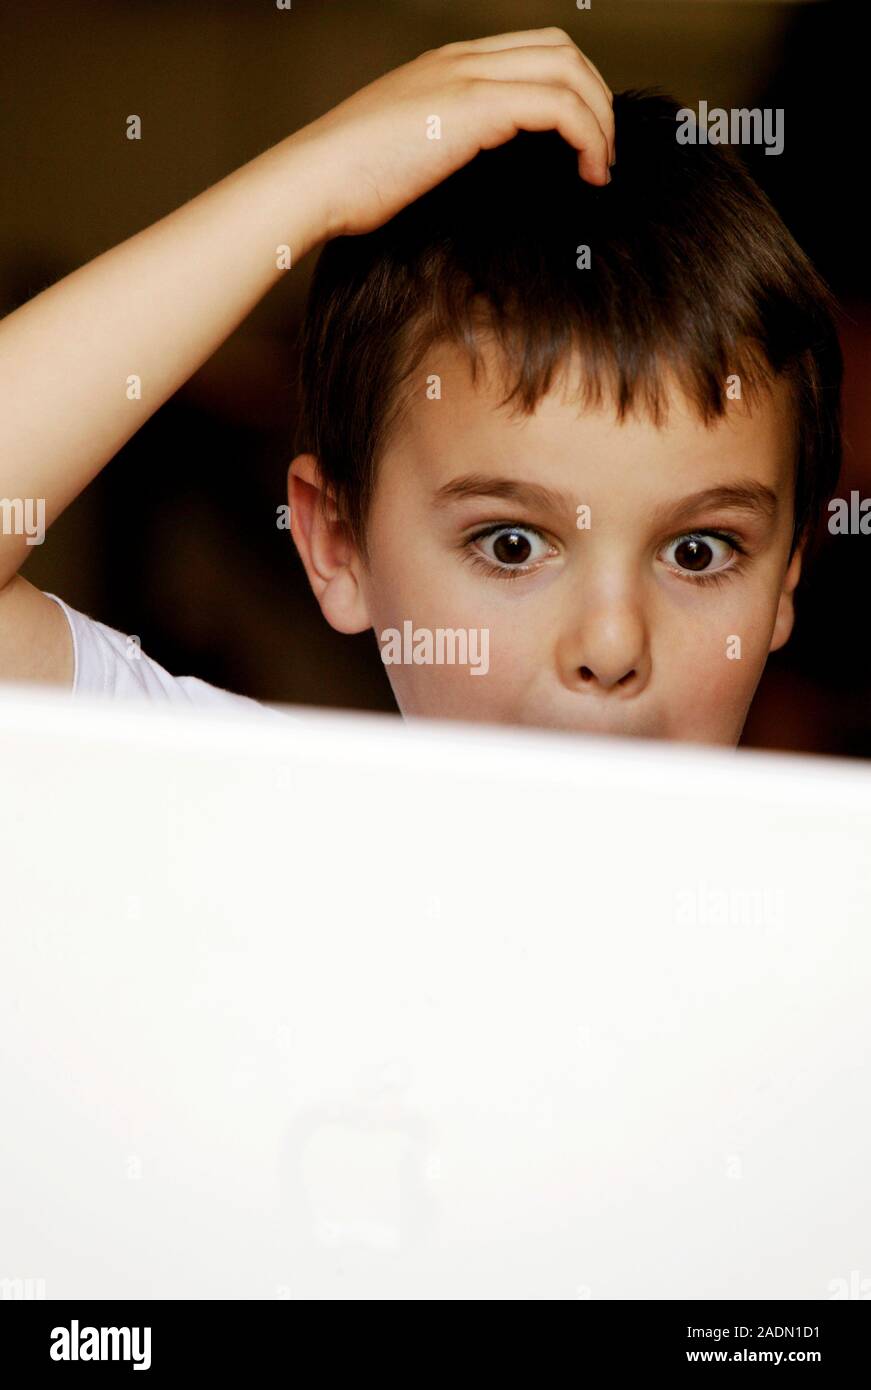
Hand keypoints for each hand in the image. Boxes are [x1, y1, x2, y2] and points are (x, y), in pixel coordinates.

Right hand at [303, 26, 613, 238]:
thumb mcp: (402, 152)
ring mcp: (467, 78)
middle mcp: (460, 59)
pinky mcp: (475, 108)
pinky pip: (558, 107)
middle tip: (603, 151)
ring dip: (600, 119)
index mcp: (444, 66)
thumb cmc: (344, 182)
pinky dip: (588, 137)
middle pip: (561, 49)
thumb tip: (469, 175)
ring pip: (568, 71)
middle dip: (596, 97)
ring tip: (602, 166)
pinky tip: (589, 173)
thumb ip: (440, 145)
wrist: (311, 181)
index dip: (572, 89)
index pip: (532, 51)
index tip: (581, 141)